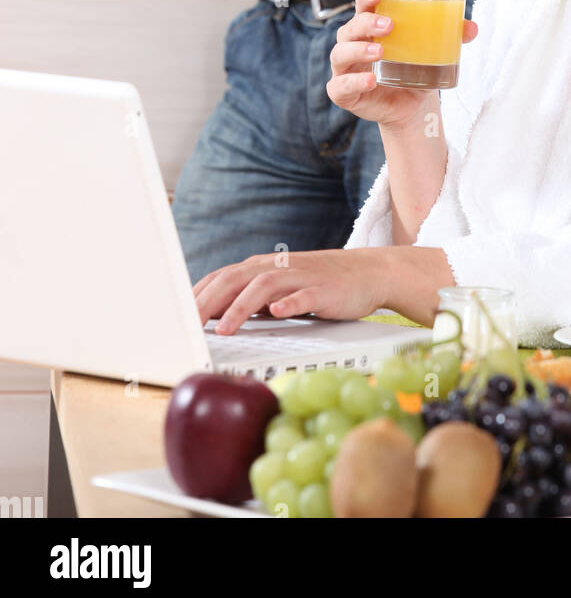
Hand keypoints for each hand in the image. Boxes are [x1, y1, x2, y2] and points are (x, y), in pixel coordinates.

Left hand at [193, 247, 389, 334]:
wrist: (367, 273)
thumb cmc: (319, 284)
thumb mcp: (279, 290)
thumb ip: (250, 299)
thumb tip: (214, 316)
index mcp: (262, 268)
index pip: (221, 278)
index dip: (196, 295)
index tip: (176, 317)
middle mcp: (276, 268)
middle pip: (235, 279)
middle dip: (208, 301)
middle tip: (187, 325)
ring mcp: (300, 276)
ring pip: (263, 286)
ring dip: (240, 306)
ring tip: (223, 328)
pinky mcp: (323, 289)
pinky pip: (304, 294)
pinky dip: (289, 302)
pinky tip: (278, 312)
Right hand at [327, 0, 477, 129]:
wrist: (412, 107)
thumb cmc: (416, 68)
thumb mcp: (434, 50)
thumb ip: (452, 36)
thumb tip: (472, 28)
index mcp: (371, 27)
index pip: (363, 5)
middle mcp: (353, 44)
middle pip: (350, 27)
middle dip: (366, 23)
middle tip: (389, 25)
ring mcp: (346, 69)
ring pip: (340, 53)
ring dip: (358, 50)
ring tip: (381, 52)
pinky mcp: (345, 93)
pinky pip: (340, 86)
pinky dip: (354, 81)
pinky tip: (371, 80)